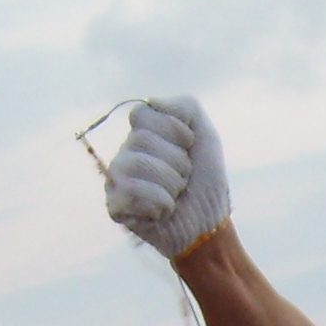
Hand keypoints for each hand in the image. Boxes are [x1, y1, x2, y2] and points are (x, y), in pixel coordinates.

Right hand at [102, 96, 232, 259]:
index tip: (189, 148)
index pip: (142, 114)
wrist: (210, 225)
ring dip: (170, 183)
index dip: (174, 131)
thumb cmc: (205, 181)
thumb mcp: (205, 134)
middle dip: (176, 162)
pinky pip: (130, 192)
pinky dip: (158, 204)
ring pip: (136, 164)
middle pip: (141, 139)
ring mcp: (116, 179)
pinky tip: (163, 212)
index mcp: (142, 134)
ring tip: (175, 195)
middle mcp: (125, 153)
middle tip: (184, 179)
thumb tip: (151, 101)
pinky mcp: (115, 206)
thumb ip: (184, 107)